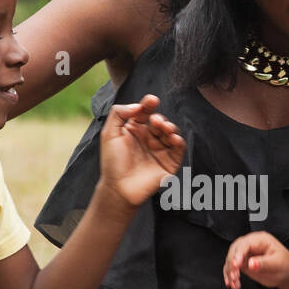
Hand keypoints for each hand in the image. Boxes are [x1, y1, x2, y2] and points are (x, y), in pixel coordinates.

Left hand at [97, 94, 185, 209]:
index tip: (152, 100)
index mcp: (135, 129)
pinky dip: (179, 140)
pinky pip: (179, 148)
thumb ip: (119, 113)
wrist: (119, 188)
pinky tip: (174, 137)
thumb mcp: (109, 134)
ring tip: (164, 128)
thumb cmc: (112, 163)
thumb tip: (138, 105)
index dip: (149, 104)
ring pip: (171, 132)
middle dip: (160, 118)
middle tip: (156, 121)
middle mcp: (148, 138)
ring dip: (170, 127)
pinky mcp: (170, 162)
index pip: (145, 112)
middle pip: (160, 121)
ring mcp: (160, 149)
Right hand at [223, 231, 288, 288]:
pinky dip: (229, 275)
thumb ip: (264, 263)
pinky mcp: (241, 262)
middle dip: (232, 264)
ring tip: (234, 284)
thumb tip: (251, 263)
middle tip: (234, 277)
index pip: (245, 244)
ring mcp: (245, 253)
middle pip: (234, 250)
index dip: (238, 254)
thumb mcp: (277, 264)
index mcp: (260, 240)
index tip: (236, 265)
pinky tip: (232, 284)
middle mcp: (250, 244)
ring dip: (230, 272)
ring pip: (231, 259)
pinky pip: (231, 267)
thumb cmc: (284, 265)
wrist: (285, 272)